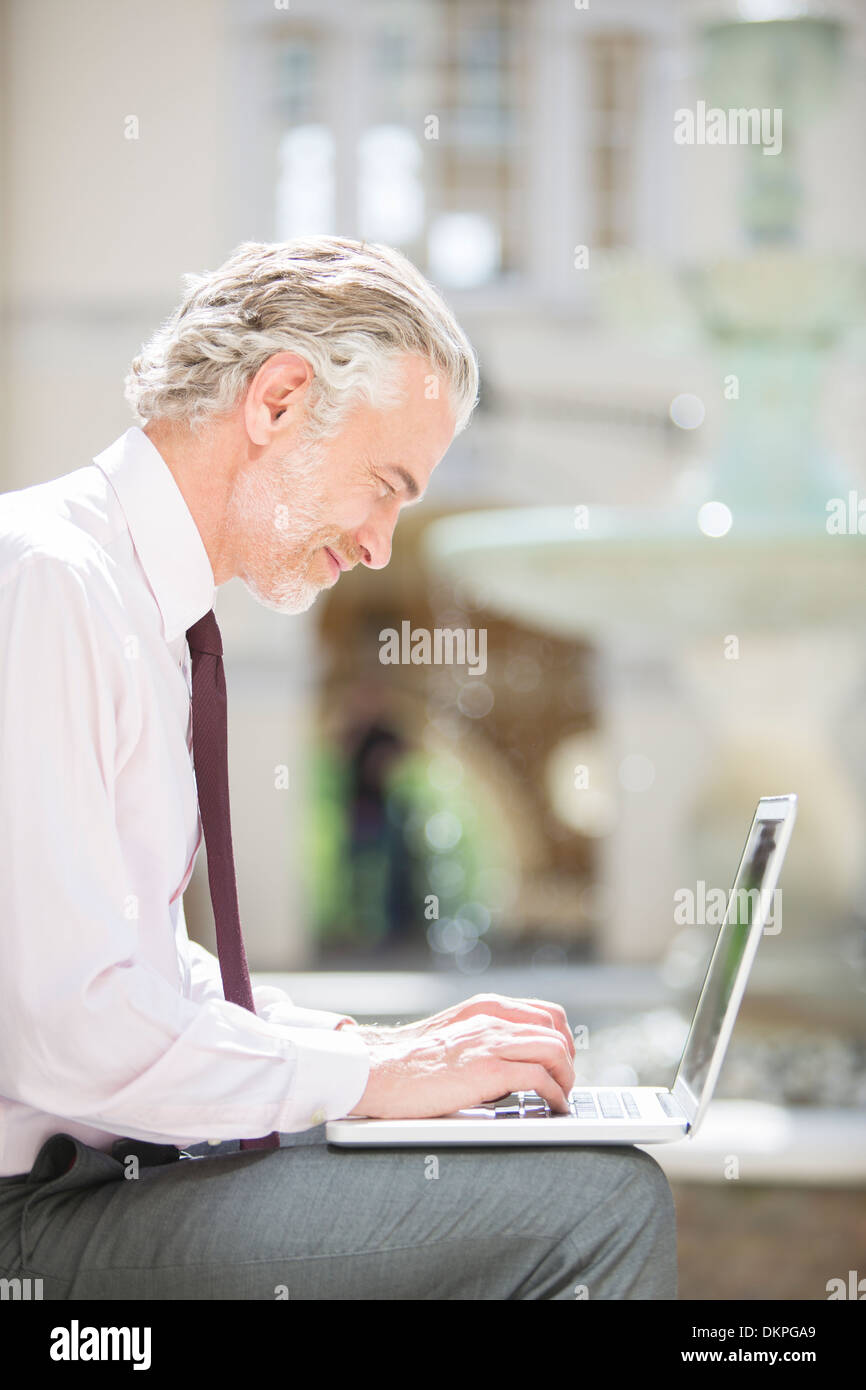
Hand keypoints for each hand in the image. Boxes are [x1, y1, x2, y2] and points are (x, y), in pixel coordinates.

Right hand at [347, 1001, 575, 1119]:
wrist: (380, 1070)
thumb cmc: (410, 1063)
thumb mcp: (455, 1038)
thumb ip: (483, 1041)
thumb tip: (510, 1068)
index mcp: (486, 1009)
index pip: (546, 1013)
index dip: (562, 1039)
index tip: (561, 1063)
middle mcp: (494, 1020)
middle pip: (556, 1032)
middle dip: (568, 1061)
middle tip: (565, 1085)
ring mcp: (492, 1042)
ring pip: (555, 1052)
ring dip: (566, 1079)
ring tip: (562, 1099)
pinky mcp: (488, 1069)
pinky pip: (539, 1078)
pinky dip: (554, 1095)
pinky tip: (552, 1107)